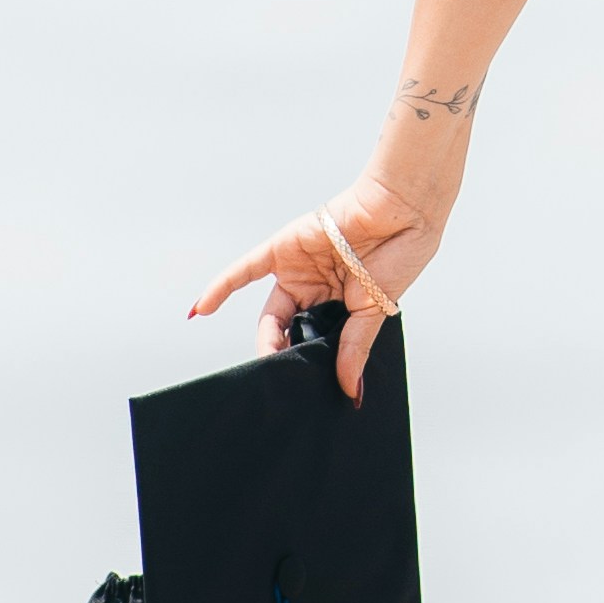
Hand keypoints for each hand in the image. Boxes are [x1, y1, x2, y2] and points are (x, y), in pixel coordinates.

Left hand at [189, 176, 443, 401]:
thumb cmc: (401, 254)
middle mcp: (317, 289)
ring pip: (271, 313)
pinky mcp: (284, 249)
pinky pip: (246, 271)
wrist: (402, 211)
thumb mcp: (374, 310)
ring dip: (265, 339)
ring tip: (265, 366)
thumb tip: (351, 390)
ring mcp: (299, 270)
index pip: (315, 340)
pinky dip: (222, 288)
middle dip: (285, 356)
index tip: (307, 389)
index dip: (308, 363)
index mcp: (341, 305)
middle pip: (291, 331)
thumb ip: (354, 348)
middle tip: (284, 383)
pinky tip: (201, 310)